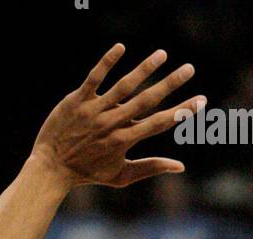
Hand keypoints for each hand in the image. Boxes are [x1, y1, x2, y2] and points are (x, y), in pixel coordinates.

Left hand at [31, 43, 204, 189]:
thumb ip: (150, 168)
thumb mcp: (120, 176)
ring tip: (162, 54)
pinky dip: (107, 63)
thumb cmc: (87, 173)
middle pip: (146, 102)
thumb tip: (181, 167)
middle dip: (169, 85)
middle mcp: (112, 124)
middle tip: (189, 69)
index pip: (159, 124)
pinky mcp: (78, 101)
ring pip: (123, 87)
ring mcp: (95, 111)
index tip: (202, 100)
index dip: (182, 112)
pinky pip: (94, 79)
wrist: (51, 168)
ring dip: (144, 70)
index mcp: (125, 141)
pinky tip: (121, 47)